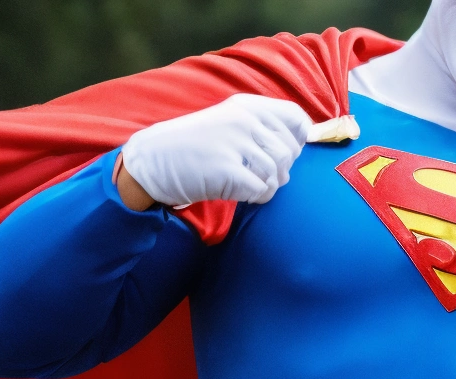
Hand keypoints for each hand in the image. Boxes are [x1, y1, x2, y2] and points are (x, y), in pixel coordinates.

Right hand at [116, 94, 311, 210]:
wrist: (155, 159)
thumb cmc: (195, 146)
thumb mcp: (228, 123)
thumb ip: (261, 128)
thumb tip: (300, 147)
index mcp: (247, 106)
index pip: (296, 118)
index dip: (298, 140)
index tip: (286, 153)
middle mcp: (244, 120)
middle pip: (289, 151)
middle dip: (282, 169)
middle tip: (259, 174)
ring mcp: (235, 144)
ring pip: (278, 172)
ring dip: (268, 185)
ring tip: (248, 184)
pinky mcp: (228, 170)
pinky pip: (262, 189)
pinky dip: (257, 197)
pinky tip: (241, 193)